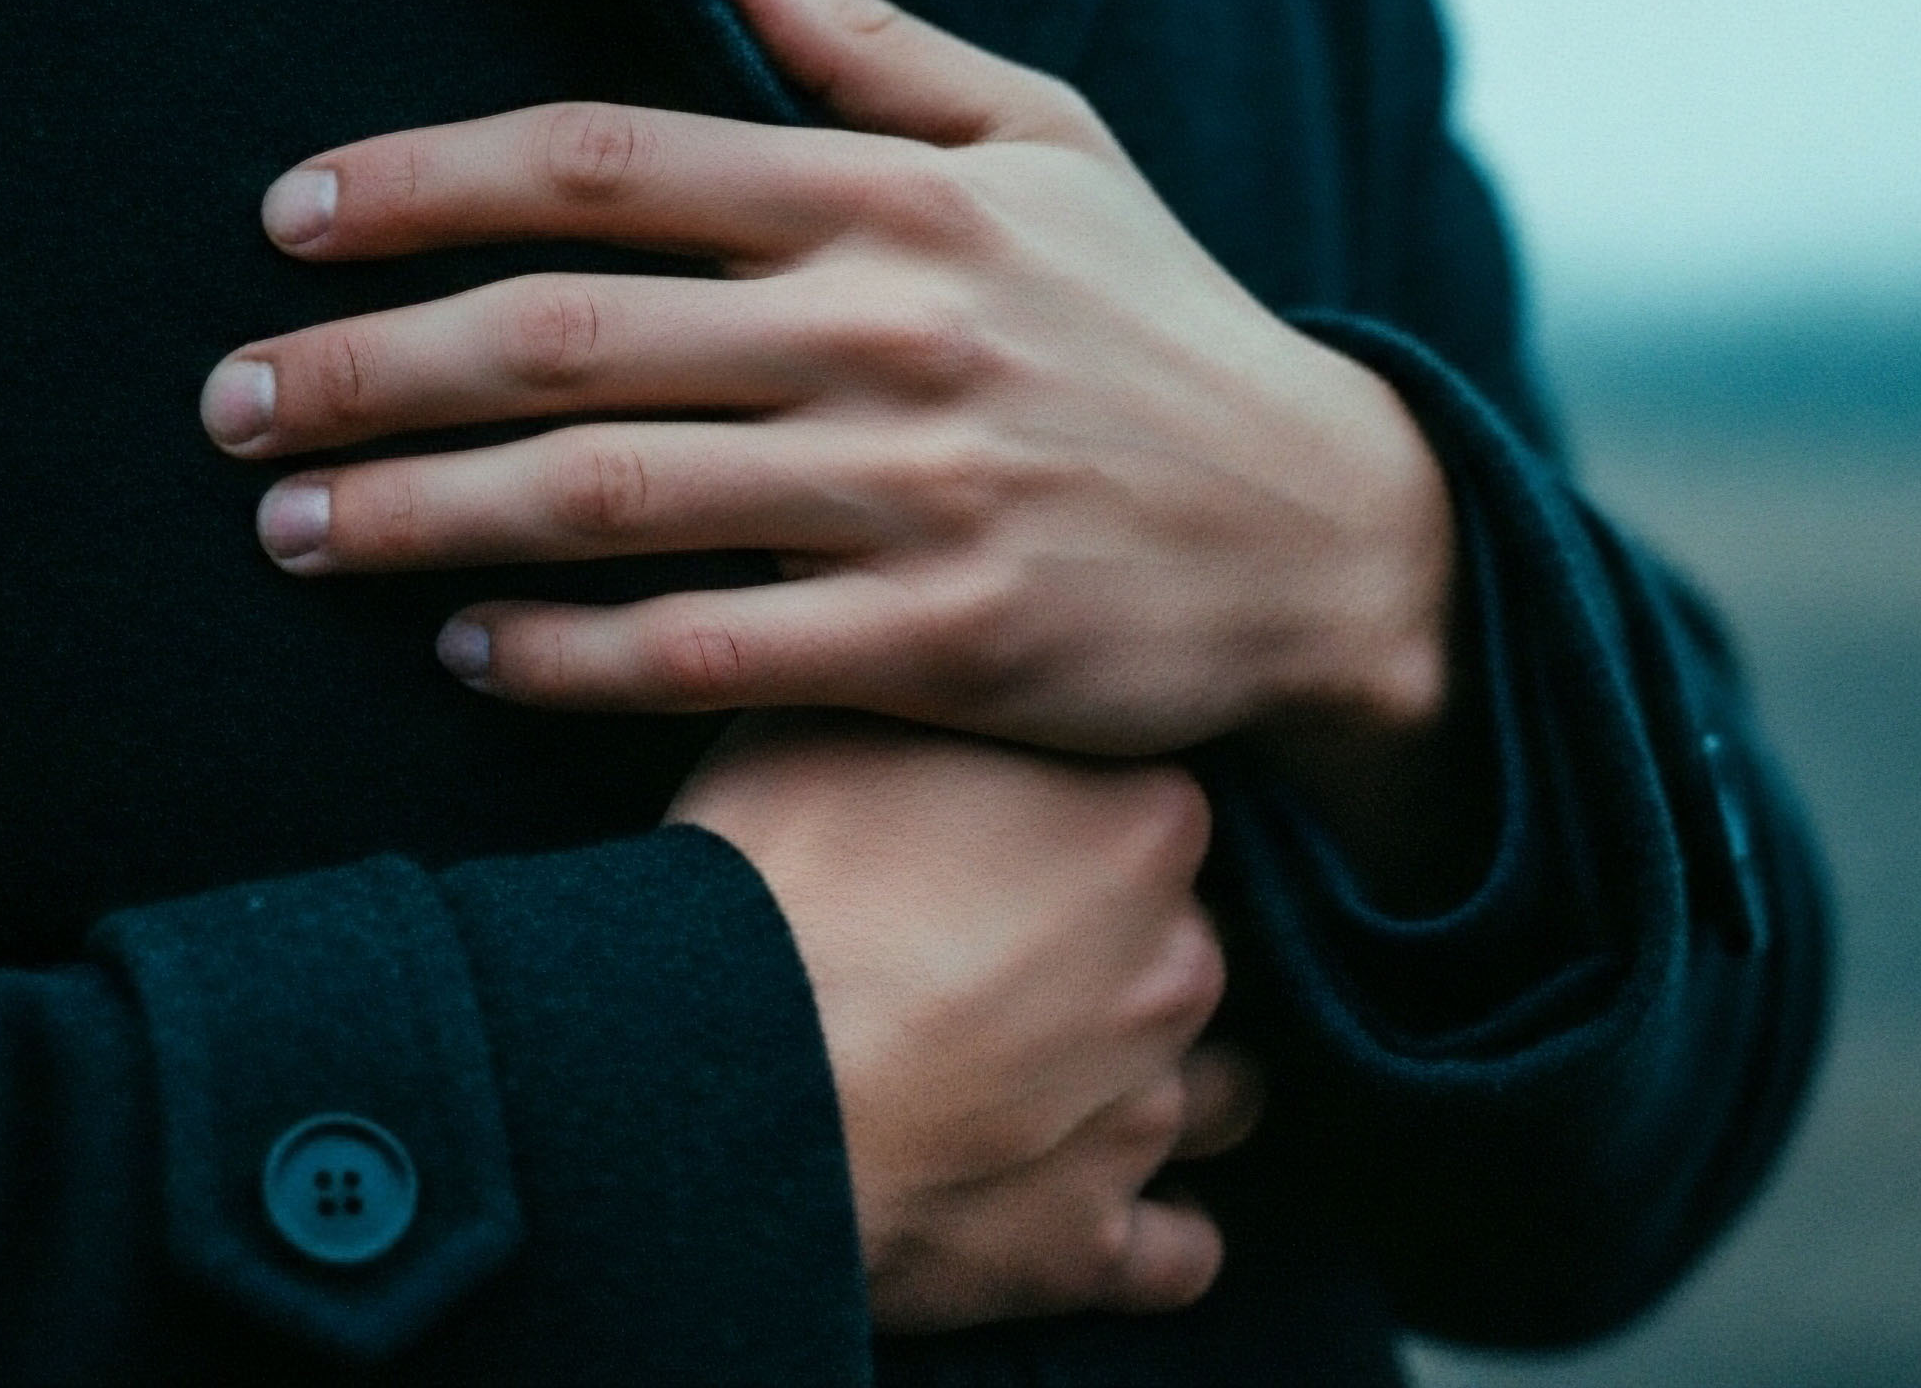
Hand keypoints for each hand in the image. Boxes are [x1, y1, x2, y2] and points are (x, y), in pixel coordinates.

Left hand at [199, 0, 1455, 764]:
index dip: (422, 184)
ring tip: (290, 530)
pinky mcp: (943, 638)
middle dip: (361, 368)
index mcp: (895, 193)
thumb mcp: (1050, 139)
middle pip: (562, 337)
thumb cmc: (1160, 323)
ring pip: (605, 498)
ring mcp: (916, 488)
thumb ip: (868, 44)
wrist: (1330, 531)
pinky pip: (706, 651)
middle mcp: (890, 328)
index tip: (287, 217)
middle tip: (227, 403)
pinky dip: (565, 653)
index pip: (605, 162)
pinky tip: (464, 649)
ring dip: (417, 515)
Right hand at [668, 712, 1258, 1331]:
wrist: (704, 1083)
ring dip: (1147, 1094)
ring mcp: (1147, 1110)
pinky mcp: (1091, 1243)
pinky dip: (1136, 1235)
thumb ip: (925, 700)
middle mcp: (1181, 964)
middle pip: (1191, 953)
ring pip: (1216, 1098)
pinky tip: (1071, 1209)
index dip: (1086, 838)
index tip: (1016, 855)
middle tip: (999, 977)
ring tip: (1044, 1092)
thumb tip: (928, 666)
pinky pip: (1175, 1254)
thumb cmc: (761, 885)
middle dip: (1119, 968)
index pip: (1163, 816)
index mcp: (1144, 822)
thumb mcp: (831, 724)